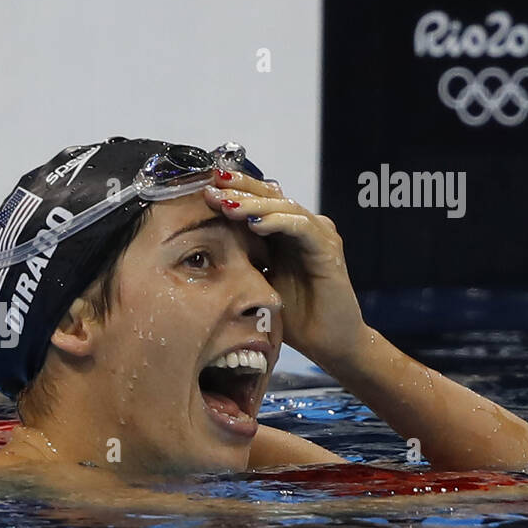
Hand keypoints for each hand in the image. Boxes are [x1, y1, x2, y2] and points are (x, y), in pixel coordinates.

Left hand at [204, 172, 368, 367]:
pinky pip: (301, 227)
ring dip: (253, 205)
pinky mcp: (328, 249)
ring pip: (283, 207)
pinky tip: (255, 224)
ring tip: (227, 205)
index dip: (233, 190)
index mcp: (283, 232)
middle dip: (239, 189)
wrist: (328, 342)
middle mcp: (302, 226)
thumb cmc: (293, 316)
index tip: (203, 186)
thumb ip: (239, 261)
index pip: (257, 201)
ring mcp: (318, 234)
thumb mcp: (256, 284)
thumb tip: (199, 250)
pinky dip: (278, 222)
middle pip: (270, 195)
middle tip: (211, 186)